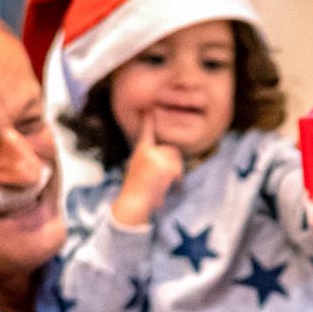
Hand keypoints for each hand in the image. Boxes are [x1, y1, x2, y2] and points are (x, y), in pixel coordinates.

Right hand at [111, 113, 184, 227]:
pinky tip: (165, 185)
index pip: (146, 132)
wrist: (133, 202)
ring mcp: (156, 157)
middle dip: (173, 164)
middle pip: (172, 151)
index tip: (149, 109)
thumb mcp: (139, 169)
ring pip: (177, 159)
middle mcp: (147, 151)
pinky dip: (176, 180)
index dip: (148, 120)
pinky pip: (178, 170)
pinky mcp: (164, 166)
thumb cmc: (137, 190)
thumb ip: (151, 159)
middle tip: (162, 179)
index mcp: (141, 150)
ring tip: (161, 183)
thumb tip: (170, 156)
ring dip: (175, 172)